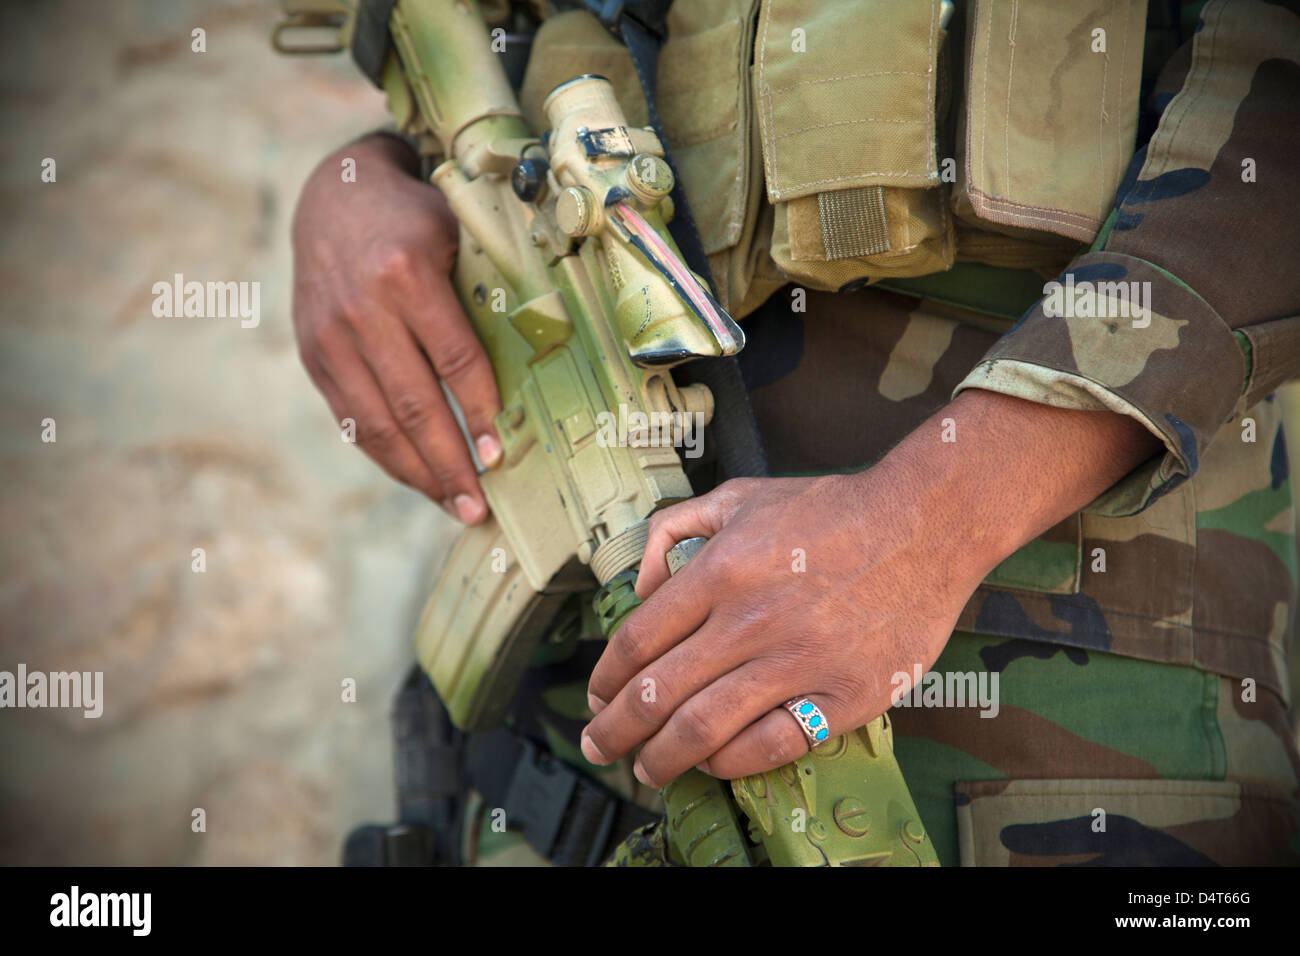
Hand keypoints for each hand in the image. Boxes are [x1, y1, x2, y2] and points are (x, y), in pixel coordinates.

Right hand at [291, 133, 500, 522]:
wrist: (334, 198)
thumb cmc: (415, 221)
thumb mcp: (456, 235)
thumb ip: (483, 293)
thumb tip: (531, 369)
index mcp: (406, 274)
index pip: (453, 360)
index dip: (479, 412)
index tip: (501, 455)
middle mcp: (361, 310)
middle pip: (412, 405)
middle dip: (450, 464)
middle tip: (481, 506)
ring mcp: (330, 338)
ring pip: (377, 425)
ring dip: (419, 475)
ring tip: (455, 506)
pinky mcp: (314, 357)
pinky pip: (352, 422)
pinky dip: (388, 456)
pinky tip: (419, 480)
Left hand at [580, 469, 977, 786]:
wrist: (924, 524)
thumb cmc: (829, 510)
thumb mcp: (738, 496)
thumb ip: (672, 529)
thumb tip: (639, 587)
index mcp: (719, 570)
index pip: (637, 641)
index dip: (605, 680)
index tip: (596, 698)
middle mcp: (750, 619)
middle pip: (658, 692)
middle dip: (616, 730)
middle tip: (599, 747)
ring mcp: (799, 661)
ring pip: (704, 728)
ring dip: (661, 758)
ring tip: (645, 770)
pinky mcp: (846, 695)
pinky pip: (772, 745)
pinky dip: (730, 763)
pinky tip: (711, 763)